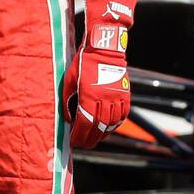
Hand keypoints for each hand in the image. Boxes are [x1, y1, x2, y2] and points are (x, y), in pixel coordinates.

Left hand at [64, 0, 136, 148]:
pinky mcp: (125, 94)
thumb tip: (68, 120)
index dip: (79, 136)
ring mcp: (117, 97)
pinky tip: (108, 127)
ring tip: (95, 138)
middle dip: (90, 139)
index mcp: (89, 96)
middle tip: (84, 144)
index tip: (74, 142)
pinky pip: (122, 115)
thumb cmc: (82, 64)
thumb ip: (68, 102)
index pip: (84, 124)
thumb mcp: (69, 82)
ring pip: (112, 124)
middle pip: (99, 128)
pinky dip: (115, 124)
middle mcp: (105, 99)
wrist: (103, 48)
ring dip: (103, 134)